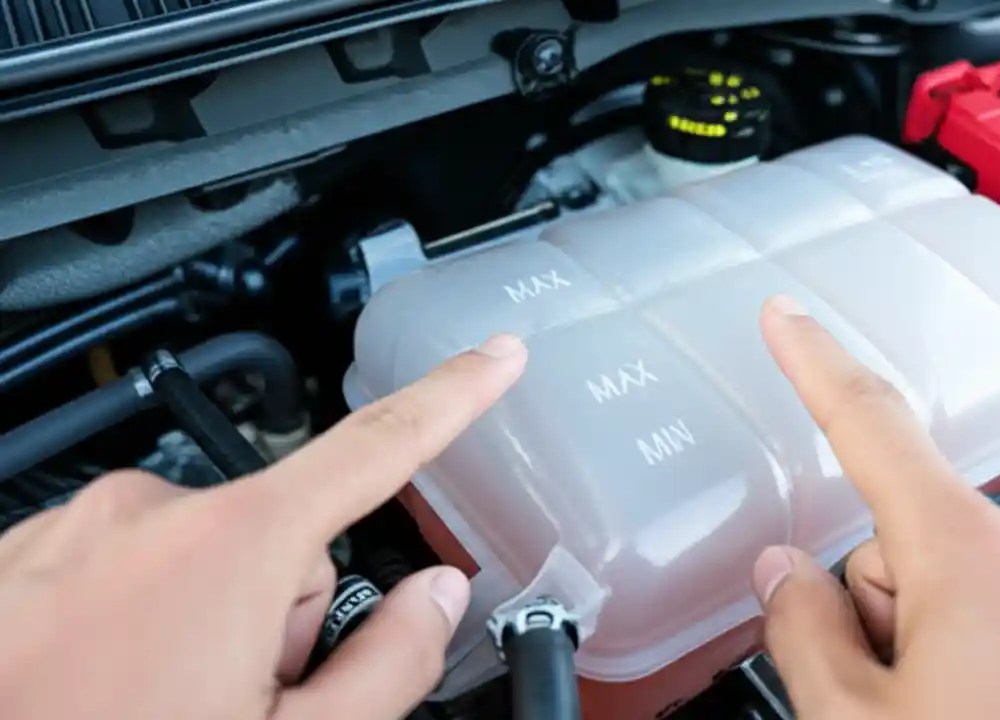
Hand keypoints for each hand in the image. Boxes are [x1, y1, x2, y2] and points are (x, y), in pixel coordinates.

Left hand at [0, 334, 527, 719]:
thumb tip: (436, 596)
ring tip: (155, 701)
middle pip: (280, 539)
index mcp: (232, 548)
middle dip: (276, 615)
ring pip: (195, 553)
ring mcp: (70, 530)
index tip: (494, 357)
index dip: (452, 397)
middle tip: (236, 701)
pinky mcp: (18, 555)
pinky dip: (124, 619)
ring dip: (195, 620)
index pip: (376, 447)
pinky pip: (117, 563)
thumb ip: (388, 664)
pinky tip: (98, 686)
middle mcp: (147, 514)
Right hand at [752, 296, 999, 718]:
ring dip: (952, 644)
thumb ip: (805, 635)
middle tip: (903, 704)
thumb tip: (785, 575)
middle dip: (889, 611)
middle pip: (913, 542)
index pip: (871, 426)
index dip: (816, 365)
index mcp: (971, 554)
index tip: (788, 315)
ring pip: (979, 584)